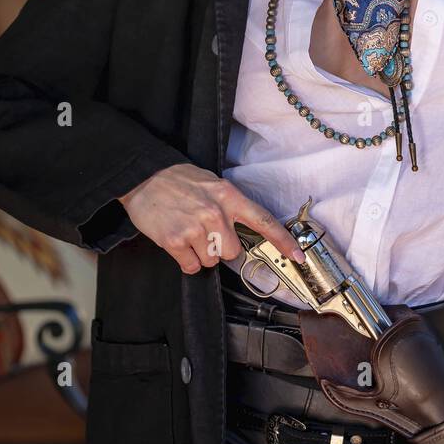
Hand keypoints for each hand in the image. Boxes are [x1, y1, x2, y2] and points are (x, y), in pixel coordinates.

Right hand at [117, 163, 306, 274]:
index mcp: (229, 196)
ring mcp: (195, 228)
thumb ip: (230, 206)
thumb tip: (244, 230)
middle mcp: (215, 213)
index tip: (298, 256)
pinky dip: (186, 260)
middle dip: (221, 248)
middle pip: (233, 252)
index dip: (283, 241)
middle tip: (205, 232)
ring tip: (188, 232)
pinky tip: (178, 242)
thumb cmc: (180, 181)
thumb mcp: (212, 184)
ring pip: (211, 261)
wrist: (144, 177)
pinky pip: (191, 266)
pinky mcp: (175, 241)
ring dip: (201, 253)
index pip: (263, 221)